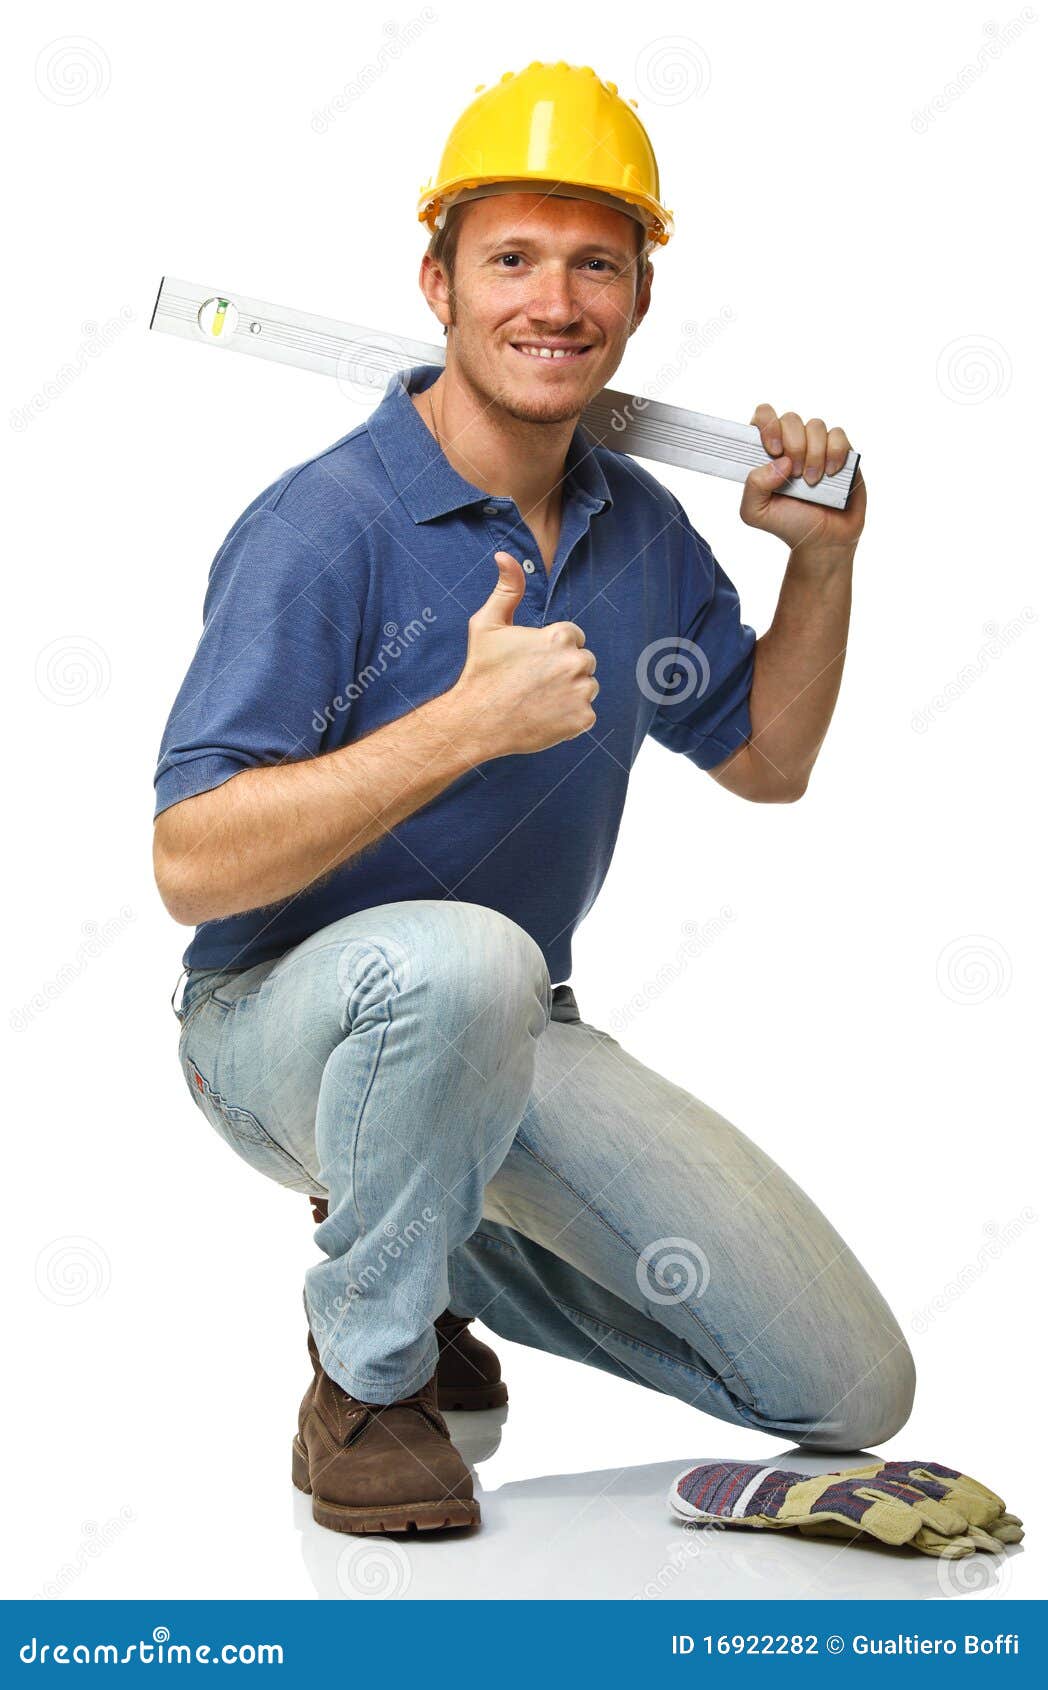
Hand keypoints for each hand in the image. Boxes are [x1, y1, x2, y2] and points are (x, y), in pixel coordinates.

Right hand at [455, 552, 598, 757]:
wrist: (476, 721)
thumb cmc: (481, 671)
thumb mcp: (487, 624)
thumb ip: (507, 589)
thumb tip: (504, 556)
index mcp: (559, 636)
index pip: (573, 636)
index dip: (551, 648)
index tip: (531, 662)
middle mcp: (575, 662)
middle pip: (583, 660)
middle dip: (564, 668)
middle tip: (534, 682)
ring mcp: (581, 693)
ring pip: (588, 686)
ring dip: (570, 692)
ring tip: (539, 699)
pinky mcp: (582, 719)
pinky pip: (586, 714)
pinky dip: (570, 717)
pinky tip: (545, 716)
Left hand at [740, 404, 866, 556]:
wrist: (824, 541)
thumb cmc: (788, 524)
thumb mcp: (755, 512)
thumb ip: (753, 486)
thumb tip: (779, 462)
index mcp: (767, 453)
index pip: (763, 416)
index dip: (767, 425)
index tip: (773, 449)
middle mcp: (792, 443)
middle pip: (790, 418)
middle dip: (793, 446)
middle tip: (795, 475)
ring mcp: (817, 445)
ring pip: (816, 425)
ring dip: (814, 454)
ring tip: (812, 482)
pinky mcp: (841, 452)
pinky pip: (839, 435)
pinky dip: (835, 453)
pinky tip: (832, 473)